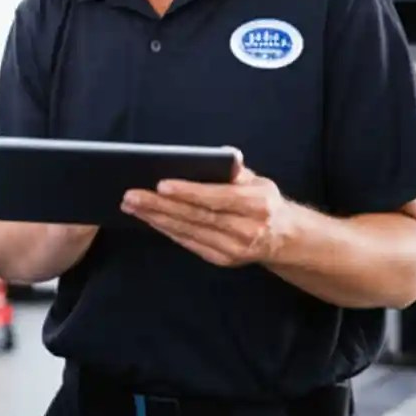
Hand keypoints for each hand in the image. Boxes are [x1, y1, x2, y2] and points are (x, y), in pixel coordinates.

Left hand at [120, 153, 291, 267]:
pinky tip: (150, 219)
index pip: (216, 198)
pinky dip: (167, 231)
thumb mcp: (258, 181)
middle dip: (160, 206)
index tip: (161, 184)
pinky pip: (189, 243)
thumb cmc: (264, 202)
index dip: (188, 192)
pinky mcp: (223, 260)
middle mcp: (246, 229)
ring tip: (132, 206)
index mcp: (257, 205)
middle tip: (131, 195)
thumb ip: (236, 170)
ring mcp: (233, 248)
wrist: (284, 239)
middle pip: (196, 216)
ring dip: (157, 219)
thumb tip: (218, 155)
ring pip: (188, 232)